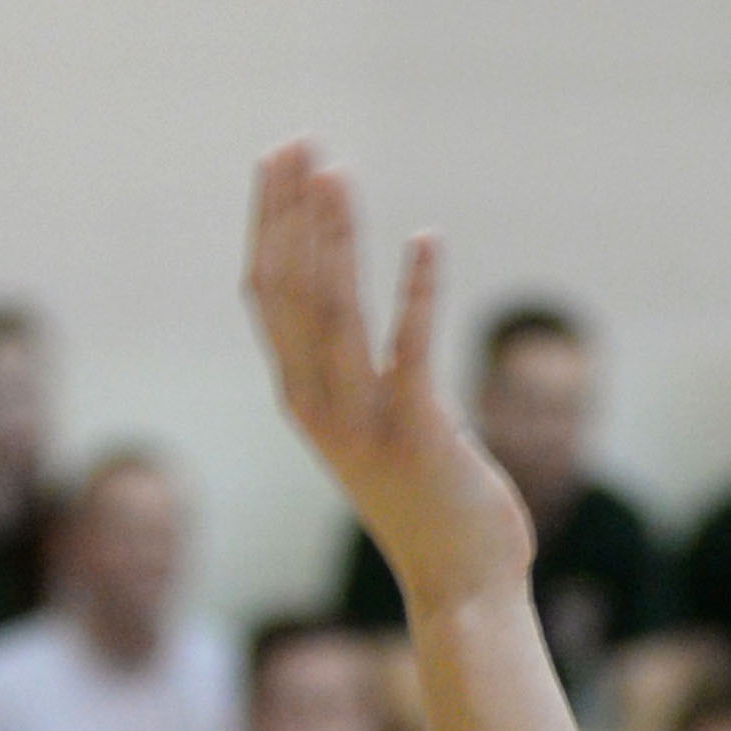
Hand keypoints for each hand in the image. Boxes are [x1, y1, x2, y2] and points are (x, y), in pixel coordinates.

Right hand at [243, 144, 532, 630]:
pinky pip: (412, 350)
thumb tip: (349, 312)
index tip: (282, 160)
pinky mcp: (420, 435)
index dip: (270, 222)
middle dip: (293, 211)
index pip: (268, 292)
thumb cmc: (426, 506)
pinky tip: (426, 240)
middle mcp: (319, 406)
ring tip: (340, 172)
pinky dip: (418, 293)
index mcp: (302, 398)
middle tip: (302, 142)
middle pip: (292, 289)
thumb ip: (353, 374)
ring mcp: (365, 423)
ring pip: (336, 312)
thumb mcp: (370, 430)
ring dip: (337, 236)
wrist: (461, 588)